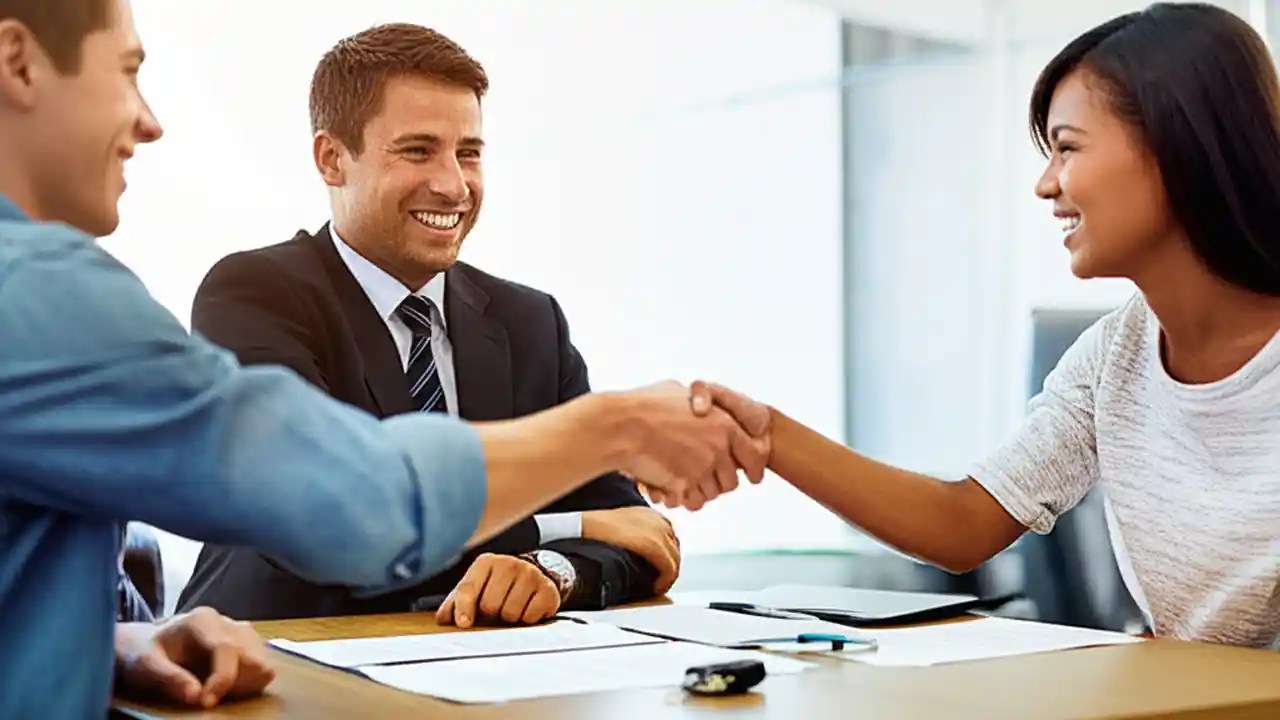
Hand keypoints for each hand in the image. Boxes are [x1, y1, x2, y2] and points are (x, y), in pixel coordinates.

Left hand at [114, 607, 274, 708]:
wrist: (145, 644)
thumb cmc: (144, 653)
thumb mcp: (146, 664)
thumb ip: (169, 677)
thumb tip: (195, 695)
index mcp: (203, 620)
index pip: (227, 648)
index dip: (223, 678)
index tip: (207, 702)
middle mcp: (227, 622)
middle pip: (250, 657)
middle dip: (233, 683)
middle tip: (207, 698)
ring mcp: (241, 632)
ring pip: (260, 663)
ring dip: (241, 683)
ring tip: (211, 689)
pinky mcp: (248, 645)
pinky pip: (262, 668)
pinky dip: (246, 683)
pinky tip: (222, 686)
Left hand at [436, 553, 560, 628]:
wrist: (534, 575)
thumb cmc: (498, 585)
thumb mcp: (476, 588)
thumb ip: (456, 602)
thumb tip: (442, 618)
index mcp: (485, 563)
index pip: (469, 588)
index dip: (463, 608)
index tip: (464, 623)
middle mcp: (508, 564)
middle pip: (490, 605)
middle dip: (490, 615)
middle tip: (495, 612)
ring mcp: (530, 575)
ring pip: (511, 613)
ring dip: (509, 619)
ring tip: (510, 609)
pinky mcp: (547, 589)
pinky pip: (531, 616)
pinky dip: (527, 619)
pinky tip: (526, 609)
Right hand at [582, 506, 680, 593]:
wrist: (586, 526)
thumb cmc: (597, 528)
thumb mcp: (623, 526)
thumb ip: (636, 534)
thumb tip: (642, 553)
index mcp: (651, 515)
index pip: (670, 539)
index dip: (667, 558)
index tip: (659, 571)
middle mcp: (659, 521)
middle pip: (675, 551)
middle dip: (670, 569)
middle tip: (660, 583)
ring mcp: (658, 532)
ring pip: (675, 560)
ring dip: (669, 577)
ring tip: (657, 587)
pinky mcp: (652, 545)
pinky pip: (669, 567)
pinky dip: (665, 580)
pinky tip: (655, 587)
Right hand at [614, 381, 767, 510]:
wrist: (619, 425)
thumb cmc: (643, 406)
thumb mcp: (680, 391)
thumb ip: (698, 400)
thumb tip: (699, 401)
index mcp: (724, 423)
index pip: (755, 454)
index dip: (750, 466)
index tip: (747, 473)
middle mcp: (718, 447)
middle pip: (732, 480)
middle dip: (718, 481)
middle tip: (701, 477)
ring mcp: (702, 467)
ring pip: (712, 493)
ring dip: (699, 491)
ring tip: (681, 482)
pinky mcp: (684, 484)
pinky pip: (693, 502)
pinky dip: (684, 499)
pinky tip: (671, 489)